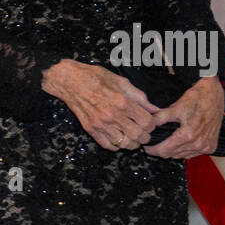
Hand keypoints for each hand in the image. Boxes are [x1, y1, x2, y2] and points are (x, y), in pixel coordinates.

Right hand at [42, 59, 162, 151]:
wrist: (70, 81)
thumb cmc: (96, 78)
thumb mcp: (121, 82)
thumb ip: (139, 96)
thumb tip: (154, 108)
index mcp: (122, 102)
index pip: (146, 121)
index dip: (152, 125)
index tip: (151, 123)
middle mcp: (112, 115)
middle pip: (137, 135)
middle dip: (145, 137)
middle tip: (145, 134)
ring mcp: (100, 124)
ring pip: (124, 143)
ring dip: (132, 144)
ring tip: (134, 139)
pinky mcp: (90, 129)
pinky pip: (107, 145)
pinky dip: (116, 146)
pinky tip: (119, 140)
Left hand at [142, 77, 224, 159]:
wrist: (215, 95)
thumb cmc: (197, 98)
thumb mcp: (176, 107)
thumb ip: (161, 117)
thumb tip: (149, 124)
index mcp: (188, 135)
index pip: (164, 151)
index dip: (153, 149)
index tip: (148, 146)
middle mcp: (198, 143)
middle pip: (171, 155)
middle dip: (161, 150)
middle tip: (156, 142)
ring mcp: (205, 146)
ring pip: (181, 156)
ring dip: (173, 150)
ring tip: (169, 140)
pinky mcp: (211, 147)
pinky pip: (192, 154)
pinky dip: (185, 150)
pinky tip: (181, 141)